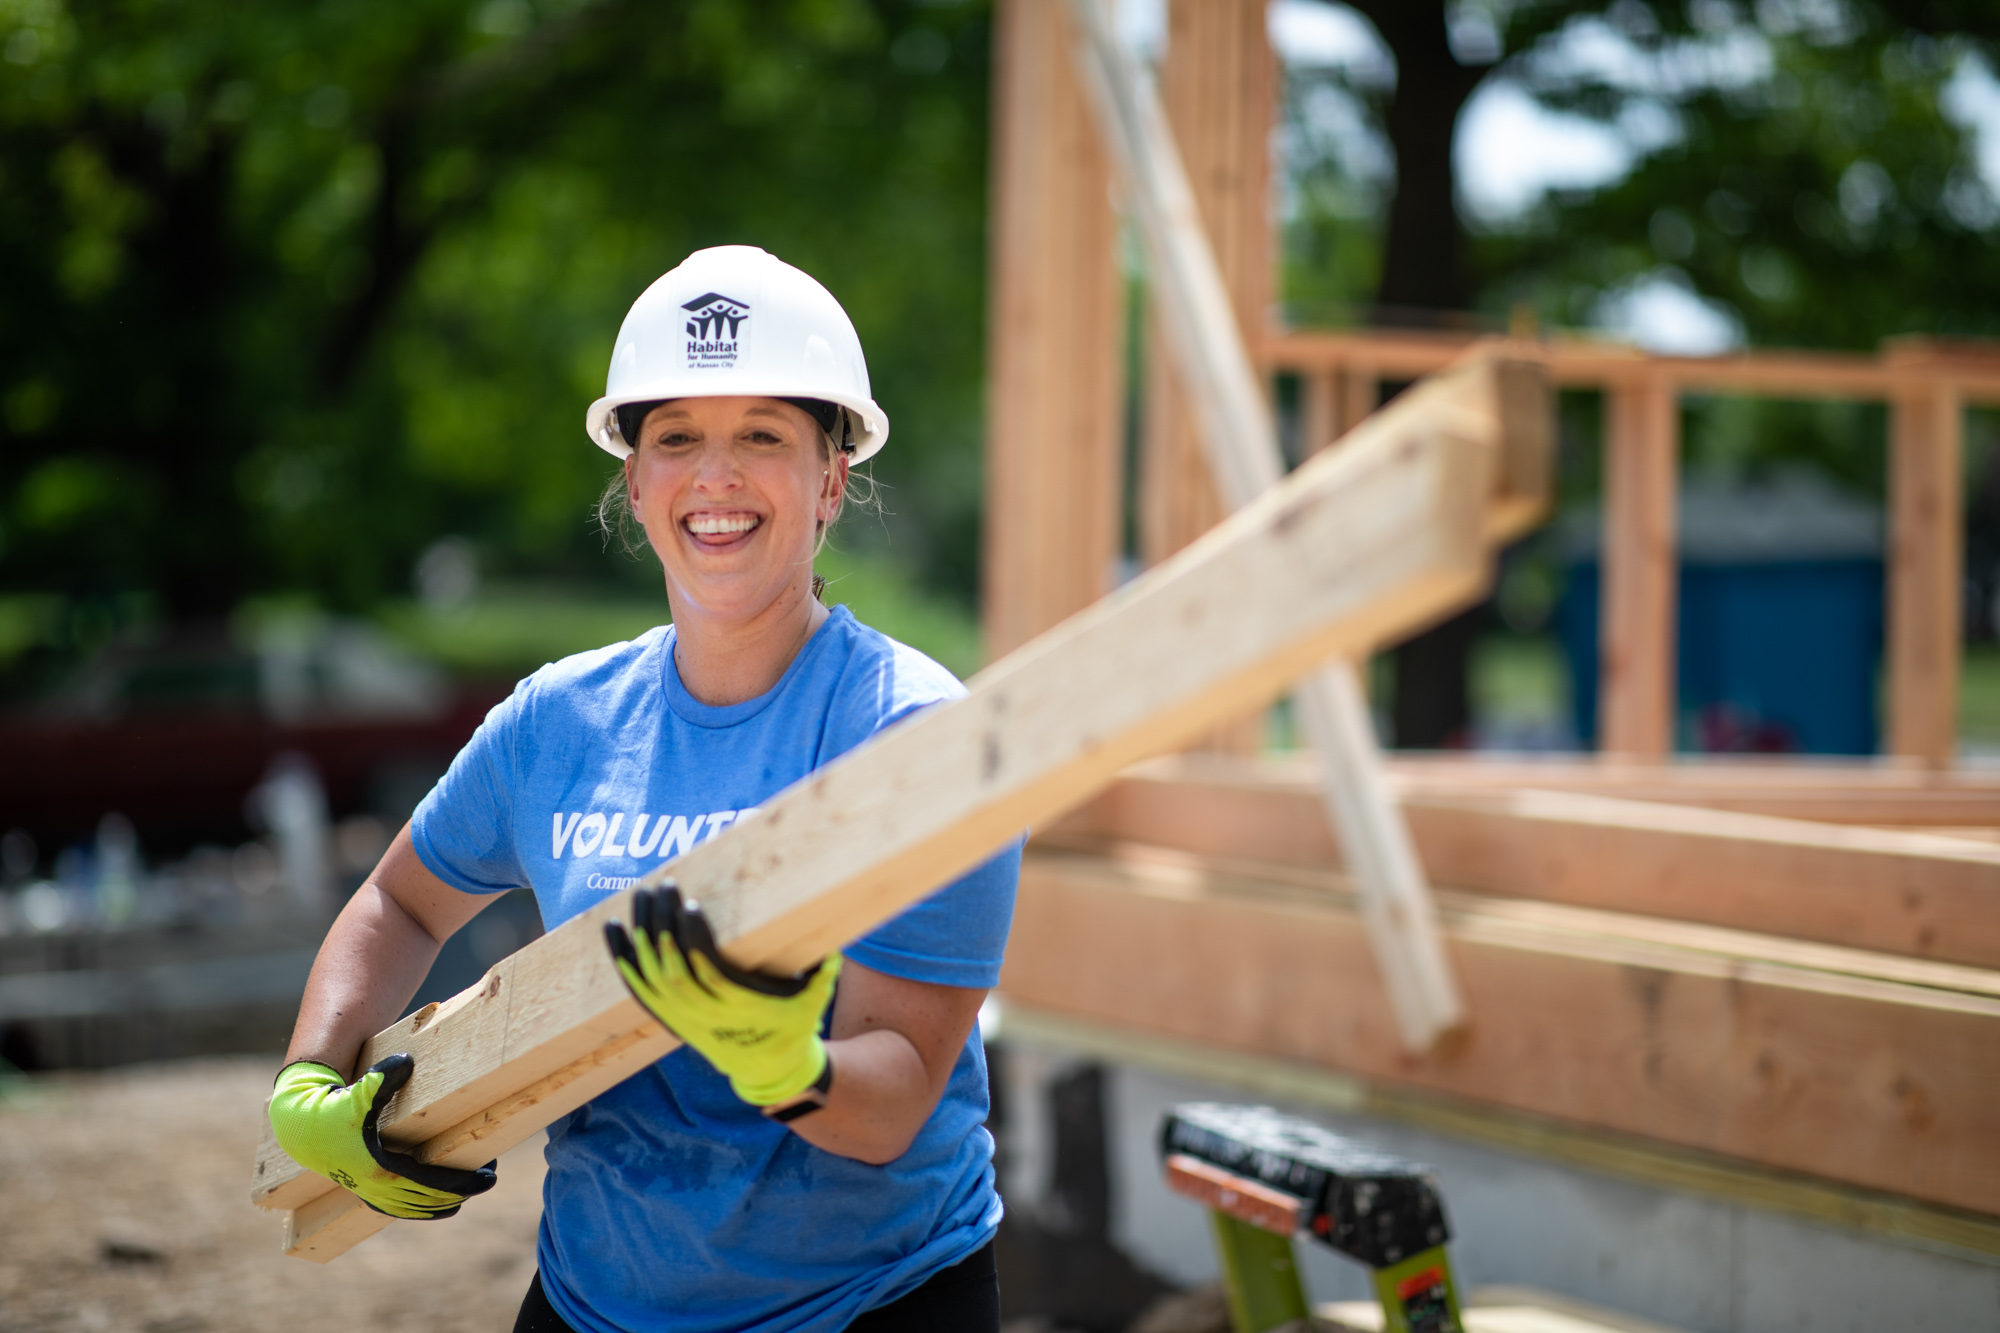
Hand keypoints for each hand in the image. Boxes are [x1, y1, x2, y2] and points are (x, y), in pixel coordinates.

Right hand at [269, 1054, 496, 1219]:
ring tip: (464, 1197)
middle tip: (488, 1181)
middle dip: (459, 1192)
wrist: (299, 1127)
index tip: (488, 1177)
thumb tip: (406, 1062)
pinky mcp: (361, 1189)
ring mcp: (367, 1191)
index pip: (430, 1183)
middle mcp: (374, 1186)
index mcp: (379, 1168)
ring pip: (411, 1208)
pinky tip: (434, 1206)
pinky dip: (417, 1209)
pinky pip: (396, 1208)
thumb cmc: (331, 1108)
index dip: (461, 1182)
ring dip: (439, 1205)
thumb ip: (383, 1079)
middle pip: (426, 1199)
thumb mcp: (357, 1093)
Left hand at [605, 887, 840, 1107]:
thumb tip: (836, 940)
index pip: (709, 971)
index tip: (692, 905)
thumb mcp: (813, 1001)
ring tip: (641, 895)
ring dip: (642, 935)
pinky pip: (638, 989)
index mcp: (741, 1007)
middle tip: (665, 887)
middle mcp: (707, 1016)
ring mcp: (683, 1019)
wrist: (768, 1068)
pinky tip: (613, 930)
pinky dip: (623, 960)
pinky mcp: (669, 1019)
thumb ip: (823, 971)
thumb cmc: (792, 1025)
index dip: (696, 940)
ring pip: (652, 976)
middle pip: (674, 969)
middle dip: (664, 925)